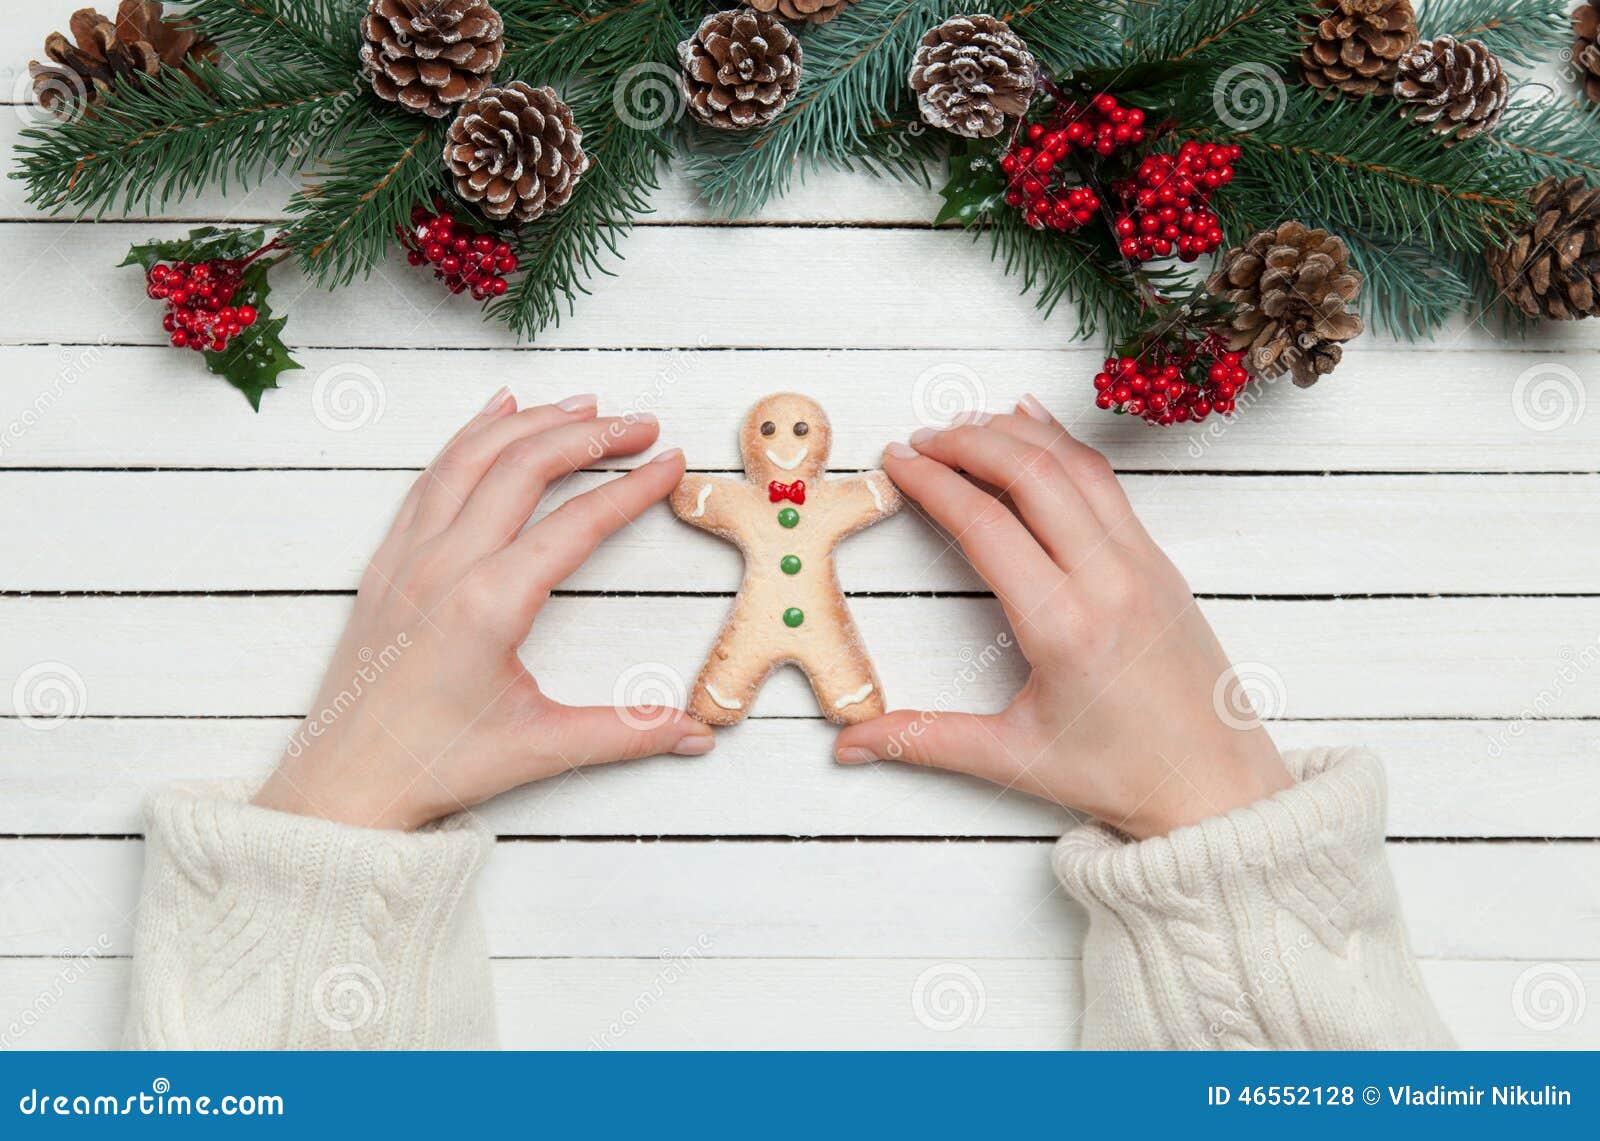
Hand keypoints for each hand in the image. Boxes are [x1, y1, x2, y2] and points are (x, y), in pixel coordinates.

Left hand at [252, 389, 713, 830]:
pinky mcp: (385, 562)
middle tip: (642, 425)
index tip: (671, 462)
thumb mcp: (543, 748)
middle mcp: (445, 565)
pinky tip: (496, 412)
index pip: (577, 523)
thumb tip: (699, 734)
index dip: (632, 487)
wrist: (344, 785)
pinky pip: (429, 478)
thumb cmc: (435, 765)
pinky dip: (467, 437)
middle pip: (525, 467)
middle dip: (590, 436)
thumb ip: (628, 733)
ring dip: (530, 422)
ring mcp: (408, 557)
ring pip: (471, 457)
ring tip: (583, 406)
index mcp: (489, 604)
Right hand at [834, 394, 1288, 839]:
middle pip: (1031, 474)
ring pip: (1076, 467)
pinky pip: (1109, 485)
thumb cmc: (1122, 775)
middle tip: (921, 439)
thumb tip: (849, 744)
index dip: (932, 483)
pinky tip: (1036, 432)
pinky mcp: (1160, 563)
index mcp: (1064, 626)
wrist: (1215, 786)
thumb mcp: (1013, 759)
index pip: (985, 524)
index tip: (897, 461)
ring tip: (967, 425)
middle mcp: (1108, 580)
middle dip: (968, 442)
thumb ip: (923, 740)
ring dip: (1018, 435)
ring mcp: (1142, 564)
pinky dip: (1066, 449)